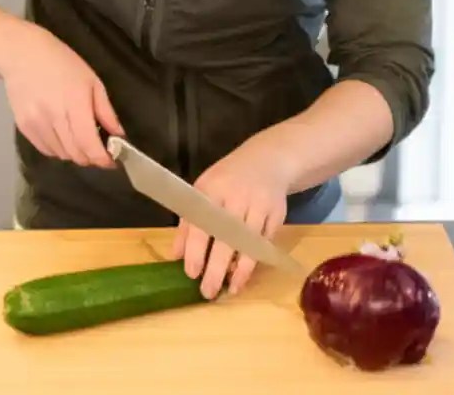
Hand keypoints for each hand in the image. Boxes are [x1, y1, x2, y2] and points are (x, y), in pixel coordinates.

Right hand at [0, 24, 123, 168]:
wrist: (22, 55)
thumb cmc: (62, 63)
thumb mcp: (92, 81)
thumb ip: (106, 111)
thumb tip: (119, 135)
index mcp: (75, 104)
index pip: (89, 145)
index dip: (102, 159)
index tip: (112, 161)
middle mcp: (54, 118)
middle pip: (76, 154)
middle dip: (91, 158)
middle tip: (98, 150)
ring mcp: (36, 124)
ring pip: (61, 155)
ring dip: (75, 153)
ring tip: (80, 140)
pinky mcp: (24, 127)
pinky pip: (46, 150)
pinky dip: (58, 150)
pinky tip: (63, 136)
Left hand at [171, 128, 296, 298]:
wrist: (268, 160)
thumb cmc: (227, 181)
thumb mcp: (203, 191)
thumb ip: (188, 222)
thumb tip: (175, 255)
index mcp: (211, 190)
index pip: (200, 224)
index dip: (195, 251)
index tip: (191, 274)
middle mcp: (236, 196)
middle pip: (225, 238)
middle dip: (216, 268)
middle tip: (208, 292)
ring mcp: (259, 205)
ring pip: (248, 243)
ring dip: (240, 270)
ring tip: (231, 289)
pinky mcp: (277, 213)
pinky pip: (264, 243)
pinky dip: (255, 261)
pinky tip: (245, 275)